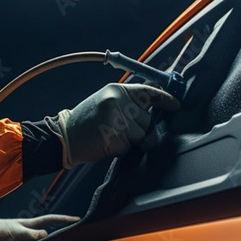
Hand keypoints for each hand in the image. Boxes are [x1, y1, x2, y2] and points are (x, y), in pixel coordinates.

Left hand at [0, 214, 79, 240]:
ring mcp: (29, 238)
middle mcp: (33, 230)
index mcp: (33, 224)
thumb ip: (29, 234)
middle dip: (65, 230)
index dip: (65, 219)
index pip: (52, 220)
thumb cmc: (0, 230)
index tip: (79, 220)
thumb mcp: (15, 232)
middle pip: (53, 228)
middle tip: (79, 234)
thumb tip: (46, 235)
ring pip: (47, 238)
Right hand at [47, 83, 179, 167]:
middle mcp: (118, 102)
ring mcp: (116, 120)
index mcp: (117, 91)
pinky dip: (120, 149)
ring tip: (111, 135)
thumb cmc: (86, 120)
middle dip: (140, 129)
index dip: (164, 99)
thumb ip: (127, 103)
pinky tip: (106, 143)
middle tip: (120, 130)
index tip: (176, 105)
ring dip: (130, 140)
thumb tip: (152, 110)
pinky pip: (129, 147)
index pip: (148, 92)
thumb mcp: (105, 101)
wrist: (64, 135)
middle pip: (146, 120)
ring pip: (140, 136)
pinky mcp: (113, 138)